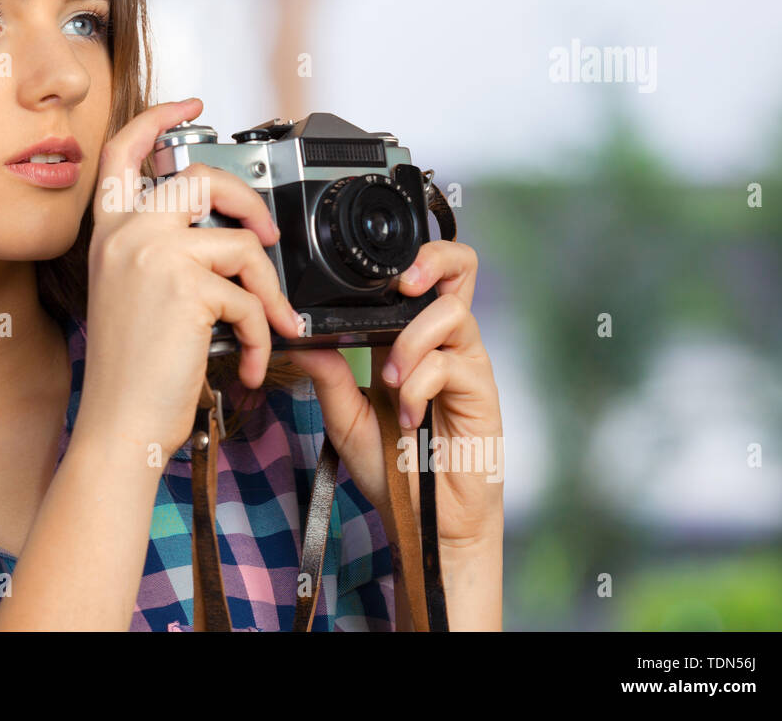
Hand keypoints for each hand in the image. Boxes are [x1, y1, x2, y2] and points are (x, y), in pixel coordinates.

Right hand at [76, 97, 302, 459]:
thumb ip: (162, 254)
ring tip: (269, 326)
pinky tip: (248, 362)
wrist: (121, 426)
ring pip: (241, 242)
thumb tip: (225, 236)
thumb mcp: (134, 297)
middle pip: (203, 177)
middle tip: (265, 234)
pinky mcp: (185, 285)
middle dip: (249, 202)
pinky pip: (250, 296)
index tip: (190, 102)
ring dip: (268, 291)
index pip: (123, 151)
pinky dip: (262, 334)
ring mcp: (154, 254)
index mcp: (109, 234)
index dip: (157, 117)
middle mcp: (126, 234)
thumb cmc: (131, 374)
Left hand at [283, 240, 503, 547]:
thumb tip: (299, 340)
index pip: (422, 276)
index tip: (369, 270)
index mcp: (410, 340)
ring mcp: (466, 364)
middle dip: (431, 261)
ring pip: (450, 312)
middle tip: (402, 283)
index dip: (405, 258)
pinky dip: (419, 386)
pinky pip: (451, 364)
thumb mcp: (345, 420)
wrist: (426, 523)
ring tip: (391, 380)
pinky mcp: (483, 391)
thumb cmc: (395, 469)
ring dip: (411, 341)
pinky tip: (408, 417)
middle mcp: (442, 344)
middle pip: (460, 268)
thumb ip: (328, 378)